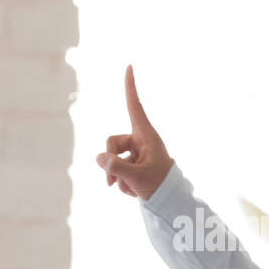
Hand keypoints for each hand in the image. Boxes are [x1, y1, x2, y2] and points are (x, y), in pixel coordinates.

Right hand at [95, 65, 174, 200]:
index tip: (130, 66)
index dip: (131, 86)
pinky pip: (117, 171)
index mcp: (146, 135)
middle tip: (112, 182)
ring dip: (116, 177)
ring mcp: (135, 154)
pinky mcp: (132, 166)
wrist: (170, 203)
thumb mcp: (137, 178)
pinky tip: (135, 191)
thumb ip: (116, 168)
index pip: (134, 106)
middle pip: (112, 143)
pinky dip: (122, 183)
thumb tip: (98, 158)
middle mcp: (139, 141)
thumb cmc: (159, 186)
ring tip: (131, 188)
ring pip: (112, 160)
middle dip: (110, 162)